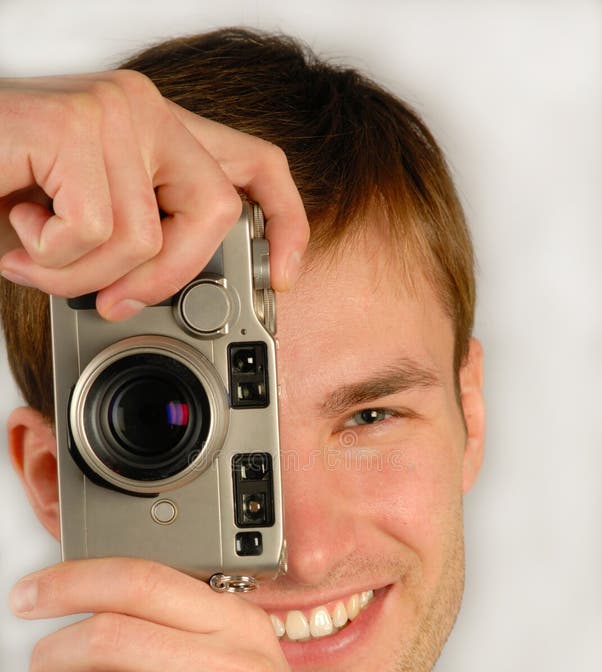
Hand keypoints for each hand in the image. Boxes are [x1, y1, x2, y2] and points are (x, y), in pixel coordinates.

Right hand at [0, 71, 308, 318]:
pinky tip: (19, 225)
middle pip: (215, 212)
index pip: (256, 163)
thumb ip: (135, 238)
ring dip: (77, 273)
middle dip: (167, 276)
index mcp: (158, 131)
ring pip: (139, 238)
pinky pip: (93, 231)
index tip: (281, 277)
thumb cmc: (5, 174)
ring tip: (33, 252)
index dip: (287, 221)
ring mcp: (113, 113)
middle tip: (112, 300)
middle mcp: (144, 110)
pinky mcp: (74, 126)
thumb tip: (160, 289)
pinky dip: (48, 254)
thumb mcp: (85, 211)